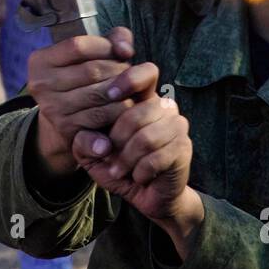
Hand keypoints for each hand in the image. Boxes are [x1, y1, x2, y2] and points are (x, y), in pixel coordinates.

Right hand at [28, 26, 137, 175]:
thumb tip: (125, 49)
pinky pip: (102, 116)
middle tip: (129, 74)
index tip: (120, 53)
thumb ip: (113, 40)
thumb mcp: (92, 54)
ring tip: (129, 88)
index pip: (78, 46)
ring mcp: (52, 108)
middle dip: (119, 70)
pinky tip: (124, 105)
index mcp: (40, 61)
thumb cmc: (84, 79)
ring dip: (123, 91)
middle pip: (92, 71)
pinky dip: (119, 110)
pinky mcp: (67, 128)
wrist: (69, 120)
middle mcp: (41, 84)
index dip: (105, 47)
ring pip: (100, 94)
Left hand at [68, 60, 193, 224]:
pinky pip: (157, 156)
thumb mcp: (93, 156)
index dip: (130, 79)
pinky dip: (140, 170)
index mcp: (143, 100)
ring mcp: (177, 126)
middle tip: (109, 157)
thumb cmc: (119, 167)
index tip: (111, 94)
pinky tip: (137, 176)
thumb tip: (96, 140)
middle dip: (118, 138)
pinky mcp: (184, 147)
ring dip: (127, 158)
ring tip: (119, 170)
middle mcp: (164, 107)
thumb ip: (84, 143)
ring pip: (147, 137)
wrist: (148, 195)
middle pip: (139, 111)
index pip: (147, 72)